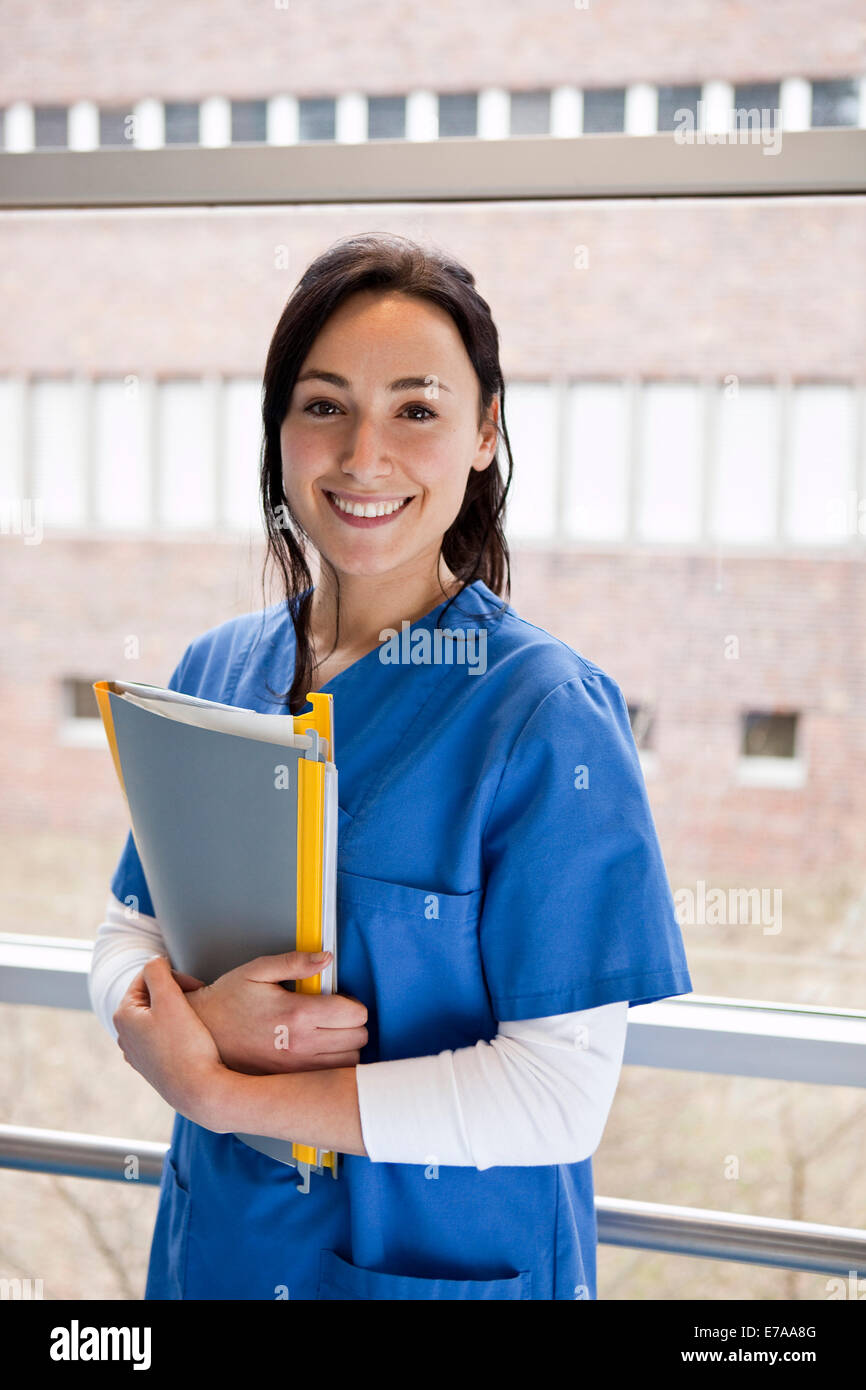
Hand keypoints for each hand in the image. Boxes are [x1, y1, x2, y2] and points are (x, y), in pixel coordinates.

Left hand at [114, 956, 225, 1124]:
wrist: (199, 1091)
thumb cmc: (186, 1045)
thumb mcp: (170, 999)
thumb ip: (158, 972)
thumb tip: (154, 960)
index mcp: (123, 1015)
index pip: (147, 976)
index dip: (174, 976)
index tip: (196, 986)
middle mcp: (124, 1035)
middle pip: (151, 996)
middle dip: (176, 992)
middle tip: (200, 1000)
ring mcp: (137, 1054)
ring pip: (158, 1016)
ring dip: (178, 1011)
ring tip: (197, 1019)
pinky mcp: (152, 1067)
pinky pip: (163, 1037)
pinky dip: (177, 1030)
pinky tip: (192, 1038)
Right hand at [180, 951, 367, 1075]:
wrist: (199, 1034)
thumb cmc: (227, 1000)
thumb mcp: (258, 971)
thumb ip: (296, 962)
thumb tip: (326, 958)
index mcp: (297, 1013)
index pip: (355, 1014)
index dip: (353, 1004)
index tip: (339, 1001)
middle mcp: (301, 1045)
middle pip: (358, 1040)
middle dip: (353, 1025)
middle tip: (335, 1016)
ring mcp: (296, 1068)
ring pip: (348, 1063)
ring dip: (346, 1047)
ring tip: (328, 1034)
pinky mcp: (289, 1082)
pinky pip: (328, 1078)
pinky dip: (332, 1066)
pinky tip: (317, 1052)